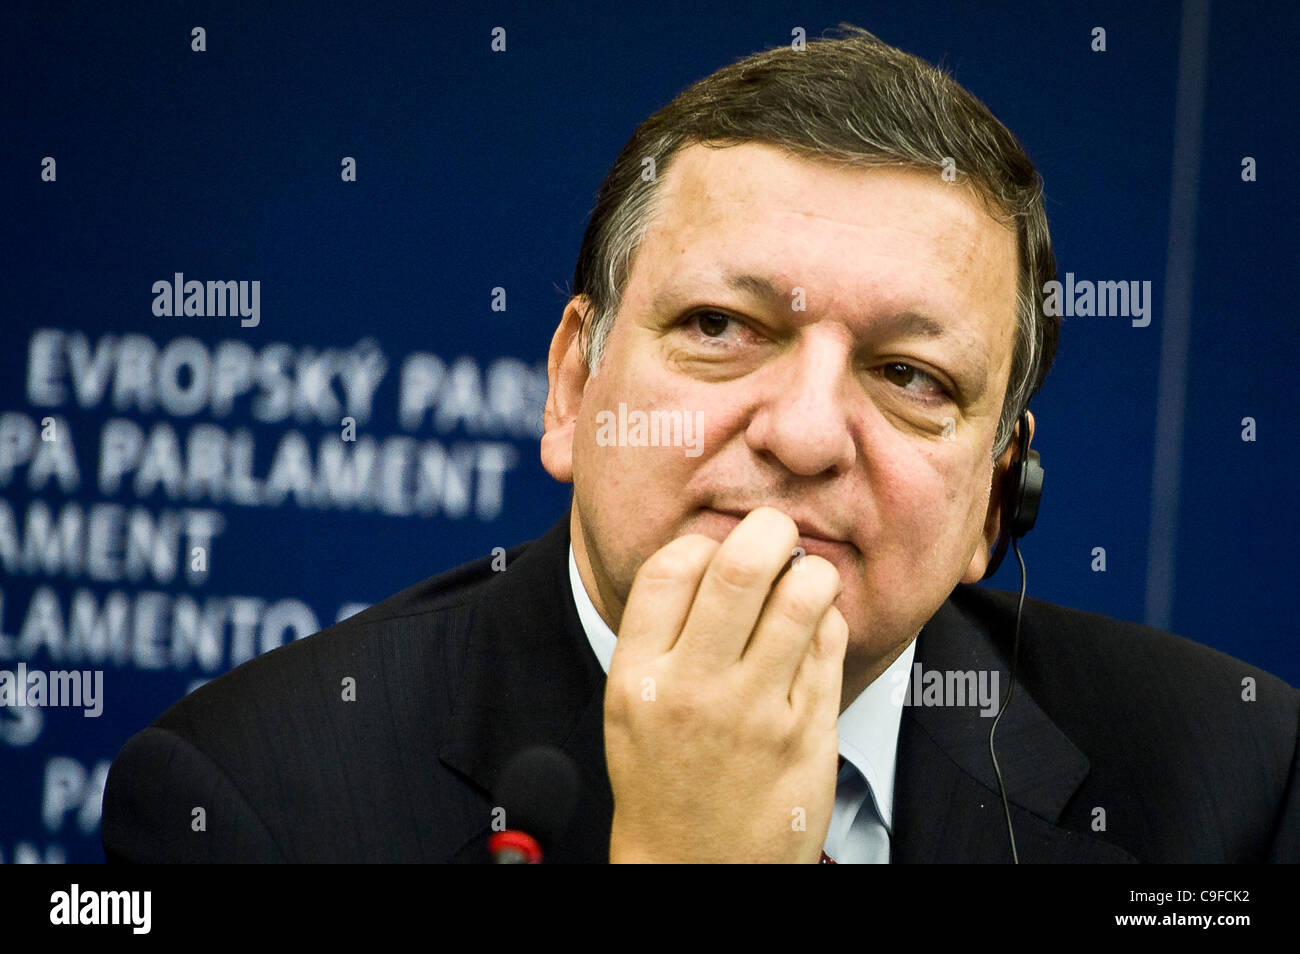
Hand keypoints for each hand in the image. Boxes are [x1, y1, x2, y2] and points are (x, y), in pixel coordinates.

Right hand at [604, 506, 847, 862]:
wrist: (693, 870)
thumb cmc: (664, 779)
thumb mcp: (632, 704)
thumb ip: (664, 634)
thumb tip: (715, 553)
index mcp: (640, 676)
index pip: (671, 568)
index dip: (702, 543)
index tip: (718, 551)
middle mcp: (694, 691)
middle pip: (739, 569)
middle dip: (768, 531)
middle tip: (776, 534)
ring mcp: (754, 714)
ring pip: (801, 599)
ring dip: (811, 574)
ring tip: (806, 581)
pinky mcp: (805, 734)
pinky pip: (830, 646)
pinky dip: (829, 622)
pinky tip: (816, 631)